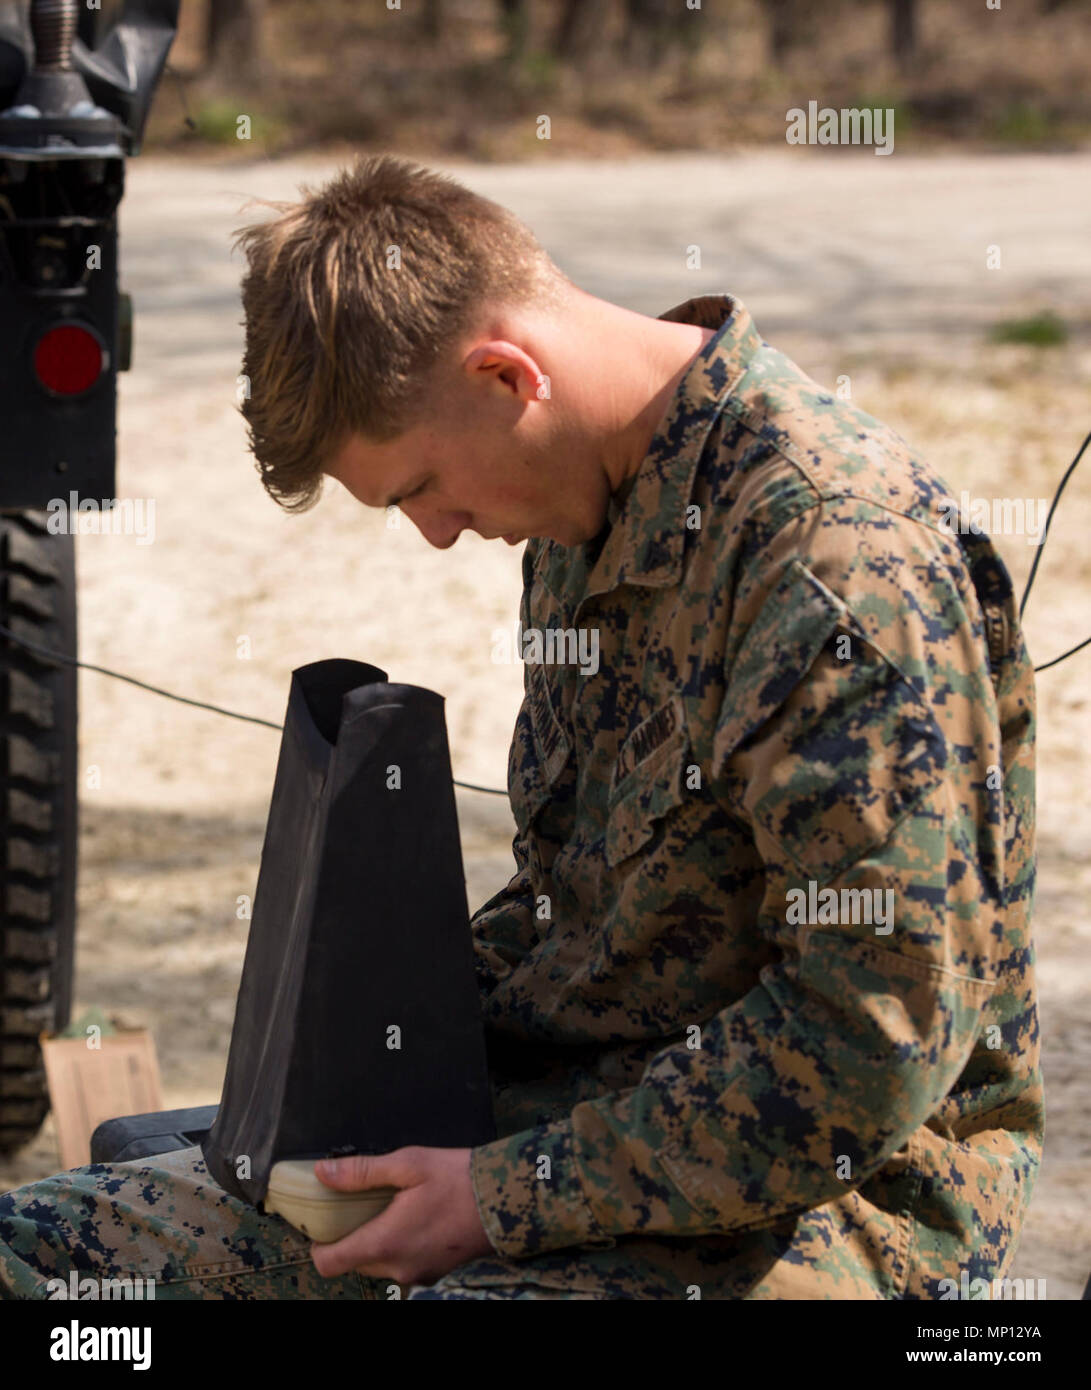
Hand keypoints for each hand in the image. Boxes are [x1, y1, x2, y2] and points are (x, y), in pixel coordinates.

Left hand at [308, 1146, 494, 1287]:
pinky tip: (415, 1217)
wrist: (509, 1198)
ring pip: (379, 1264)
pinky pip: (403, 1264)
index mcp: (385, 1242)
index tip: (324, 1222)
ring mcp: (419, 1274)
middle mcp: (398, 1267)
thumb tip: (323, 1172)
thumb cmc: (458, 1178)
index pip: (329, 1264)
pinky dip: (400, 1246)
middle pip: (354, 1262)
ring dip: (378, 1241)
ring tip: (392, 1206)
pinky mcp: (436, 1272)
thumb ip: (363, 1171)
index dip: (319, 1244)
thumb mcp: (409, 1163)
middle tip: (361, 1203)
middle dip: (352, 1235)